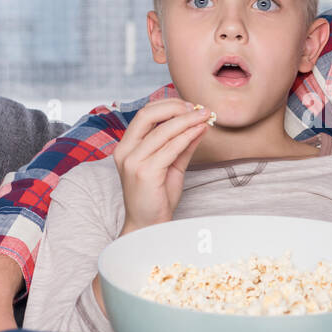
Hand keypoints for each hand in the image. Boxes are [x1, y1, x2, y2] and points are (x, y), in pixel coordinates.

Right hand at [114, 98, 211, 232]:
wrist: (149, 225)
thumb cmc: (158, 197)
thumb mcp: (171, 166)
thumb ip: (182, 145)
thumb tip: (199, 124)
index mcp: (127, 146)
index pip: (145, 114)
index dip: (168, 105)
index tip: (190, 106)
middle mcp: (125, 151)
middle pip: (148, 115)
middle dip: (176, 107)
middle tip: (198, 109)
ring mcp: (133, 161)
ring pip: (163, 131)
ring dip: (188, 120)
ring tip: (205, 116)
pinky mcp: (145, 172)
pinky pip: (171, 148)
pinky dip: (187, 136)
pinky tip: (200, 131)